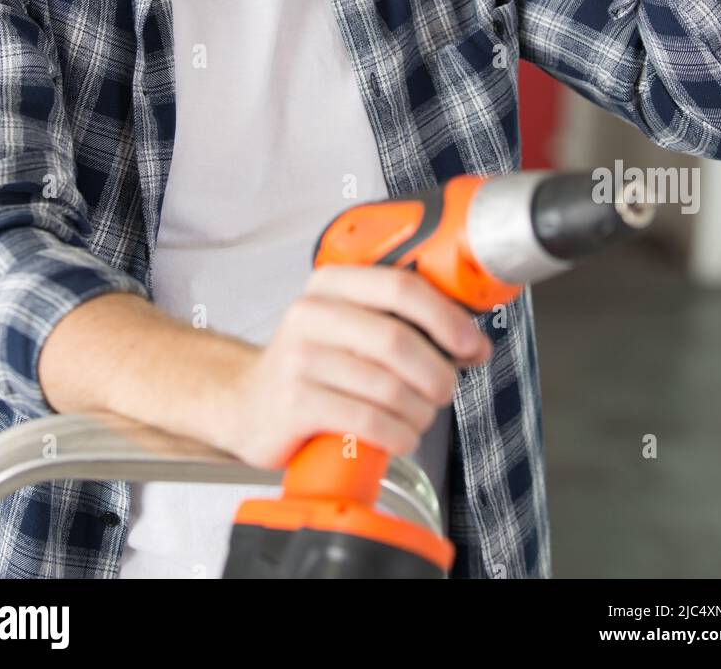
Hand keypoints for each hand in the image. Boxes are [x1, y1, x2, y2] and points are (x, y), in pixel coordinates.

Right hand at [220, 264, 493, 469]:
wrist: (248, 403)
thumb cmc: (313, 366)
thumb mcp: (352, 329)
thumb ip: (405, 326)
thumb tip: (473, 344)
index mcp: (331, 285)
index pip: (401, 288)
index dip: (446, 318)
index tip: (472, 344)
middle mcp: (311, 313)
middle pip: (398, 340)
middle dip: (437, 373)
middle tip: (445, 390)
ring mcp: (299, 358)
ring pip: (387, 387)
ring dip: (419, 411)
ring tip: (418, 417)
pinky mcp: (295, 403)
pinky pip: (367, 420)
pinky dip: (397, 434)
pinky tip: (400, 436)